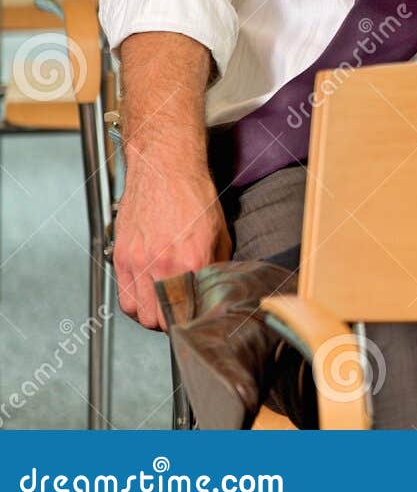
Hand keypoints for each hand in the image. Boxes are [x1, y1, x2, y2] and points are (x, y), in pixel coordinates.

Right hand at [113, 140, 231, 329]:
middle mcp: (162, 266)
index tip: (197, 318)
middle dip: (172, 322)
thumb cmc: (193, 195)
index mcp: (192, 261)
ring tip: (163, 307)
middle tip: (180, 314)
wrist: (164, 169)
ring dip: (151, 316)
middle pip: (161, 320)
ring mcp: (138, 262)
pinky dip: (135, 302)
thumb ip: (218, 264)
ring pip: (139, 313)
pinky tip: (147, 294)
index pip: (190, 311)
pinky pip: (124, 295)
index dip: (194, 319)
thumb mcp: (220, 232)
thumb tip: (217, 286)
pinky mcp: (121, 257)